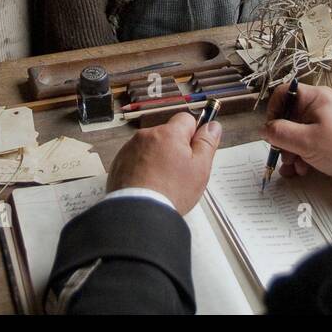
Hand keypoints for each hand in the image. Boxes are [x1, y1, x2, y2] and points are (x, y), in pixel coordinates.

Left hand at [106, 112, 221, 214]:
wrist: (140, 212)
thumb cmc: (170, 192)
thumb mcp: (200, 168)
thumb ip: (207, 143)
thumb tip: (212, 125)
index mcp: (169, 134)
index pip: (186, 119)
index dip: (194, 134)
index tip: (195, 149)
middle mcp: (147, 136)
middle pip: (168, 134)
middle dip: (175, 149)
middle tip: (181, 172)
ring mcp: (131, 148)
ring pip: (152, 147)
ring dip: (158, 158)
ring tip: (163, 182)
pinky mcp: (119, 162)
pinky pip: (137, 159)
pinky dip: (143, 168)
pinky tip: (149, 184)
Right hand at [262, 83, 331, 189]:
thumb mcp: (307, 142)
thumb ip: (281, 133)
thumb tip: (264, 129)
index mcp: (316, 98)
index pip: (285, 93)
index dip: (274, 110)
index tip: (271, 130)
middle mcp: (319, 106)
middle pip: (288, 117)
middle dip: (283, 139)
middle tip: (284, 155)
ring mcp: (324, 122)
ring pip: (296, 133)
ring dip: (291, 151)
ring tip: (295, 167)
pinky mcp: (327, 138)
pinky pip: (307, 142)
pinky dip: (302, 155)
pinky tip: (302, 170)